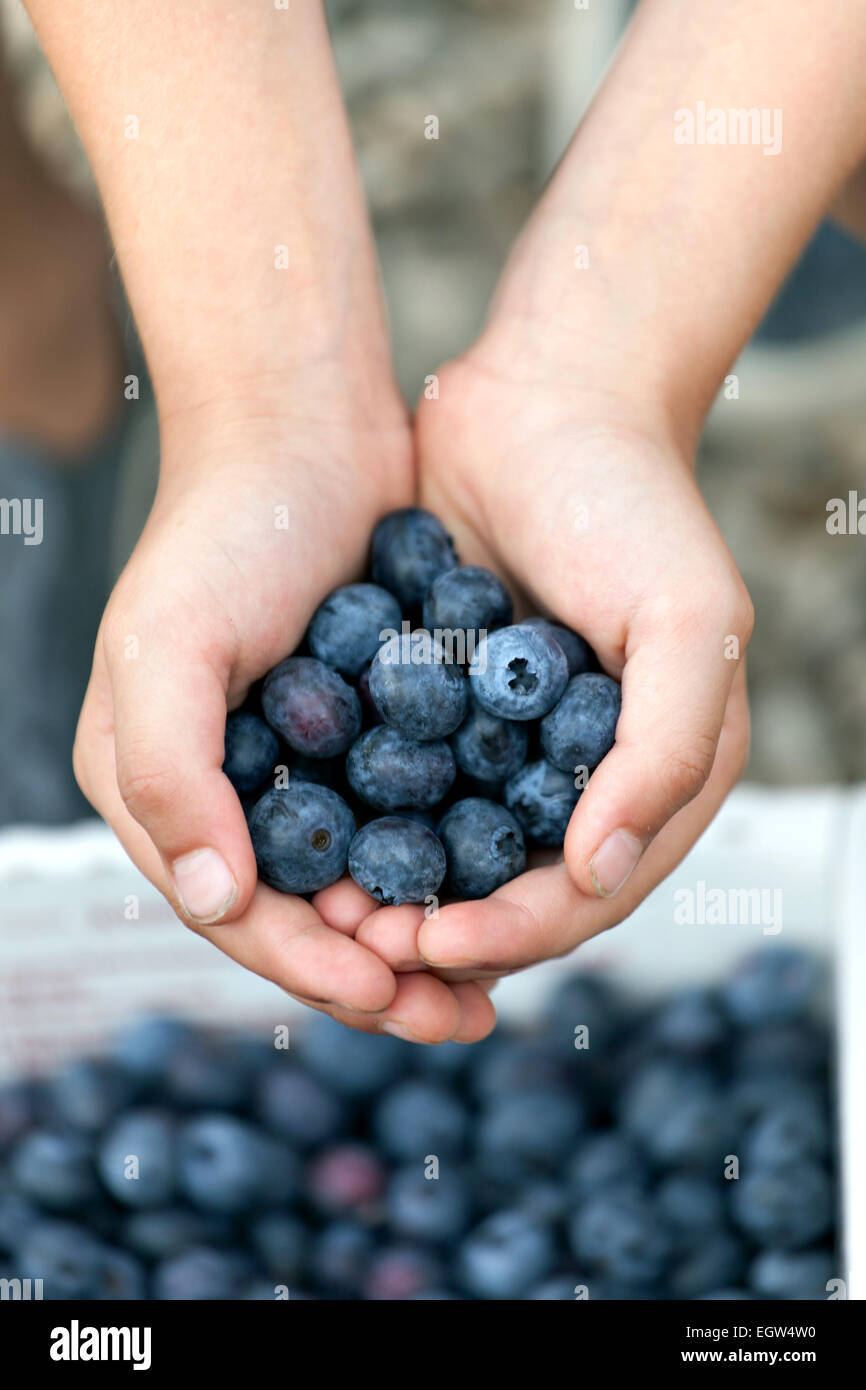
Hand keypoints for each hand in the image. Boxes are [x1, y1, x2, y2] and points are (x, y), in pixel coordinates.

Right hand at [73, 388, 495, 1044]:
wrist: (302, 431)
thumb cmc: (223, 531)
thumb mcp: (167, 643)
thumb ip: (167, 771)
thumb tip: (213, 900)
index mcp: (156, 787)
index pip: (233, 912)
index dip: (307, 966)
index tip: (389, 992)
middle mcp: (218, 791)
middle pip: (299, 918)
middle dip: (376, 974)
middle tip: (459, 1016)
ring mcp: (290, 763)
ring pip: (357, 884)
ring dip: (416, 935)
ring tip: (487, 977)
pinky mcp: (355, 733)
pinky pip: (398, 821)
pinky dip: (439, 865)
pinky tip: (494, 887)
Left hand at [356, 334, 751, 983]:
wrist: (544, 397)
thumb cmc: (629, 499)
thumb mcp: (687, 617)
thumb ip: (666, 749)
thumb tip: (601, 871)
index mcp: (660, 772)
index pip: (592, 891)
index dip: (518, 929)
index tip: (433, 942)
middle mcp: (587, 774)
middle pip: (517, 893)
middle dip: (447, 931)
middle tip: (363, 947)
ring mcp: (513, 745)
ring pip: (456, 857)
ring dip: (399, 897)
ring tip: (331, 915)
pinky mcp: (449, 710)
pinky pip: (410, 790)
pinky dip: (370, 825)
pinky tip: (317, 842)